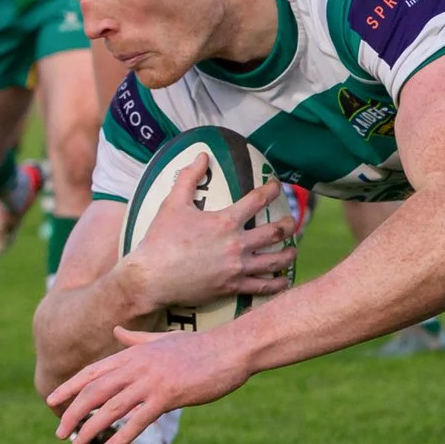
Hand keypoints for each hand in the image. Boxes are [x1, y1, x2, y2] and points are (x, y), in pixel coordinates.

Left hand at [49, 323, 252, 443]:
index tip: (51, 400)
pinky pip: (138, 419)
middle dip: (72, 412)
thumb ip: (137, 339)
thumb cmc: (200, 347)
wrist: (231, 349)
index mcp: (135, 353)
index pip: (93, 371)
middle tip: (59, 432)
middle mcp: (137, 366)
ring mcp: (152, 380)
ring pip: (111, 406)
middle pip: (94, 391)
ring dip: (90, 427)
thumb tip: (117, 331)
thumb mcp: (164, 340)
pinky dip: (122, 435)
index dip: (70, 387)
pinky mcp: (169, 395)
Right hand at [121, 152, 298, 311]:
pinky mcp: (232, 288)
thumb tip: (202, 155)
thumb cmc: (160, 239)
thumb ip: (189, 177)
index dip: (271, 190)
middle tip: (291, 223)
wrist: (151, 278)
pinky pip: (261, 287)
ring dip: (288, 255)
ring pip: (274, 261)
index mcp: (225, 222)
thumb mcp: (172, 203)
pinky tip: (284, 281)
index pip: (257, 200)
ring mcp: (237, 268)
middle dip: (287, 225)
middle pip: (274, 232)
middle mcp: (237, 245)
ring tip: (293, 251)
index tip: (277, 186)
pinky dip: (276, 284)